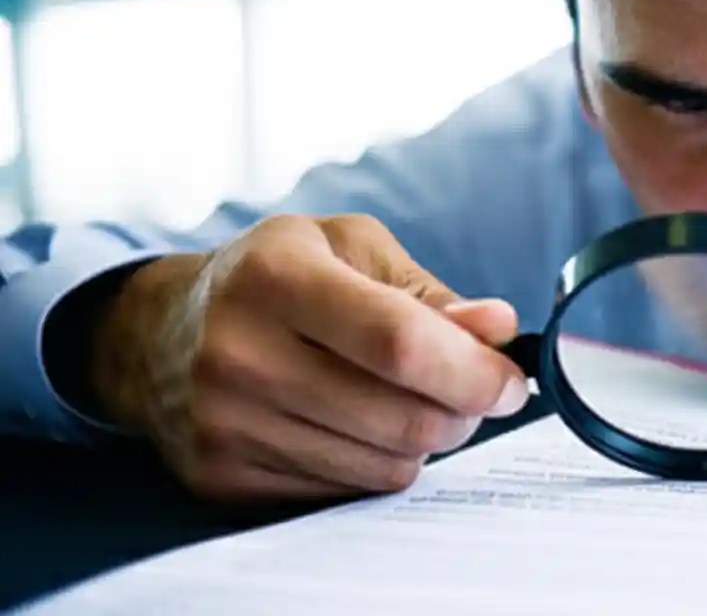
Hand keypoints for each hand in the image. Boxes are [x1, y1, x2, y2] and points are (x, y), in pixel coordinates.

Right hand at [90, 214, 528, 501]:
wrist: (160, 332)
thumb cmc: (280, 276)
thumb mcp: (351, 250)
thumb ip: (430, 293)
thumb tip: (499, 329)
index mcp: (276, 275)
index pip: (398, 342)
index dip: (473, 370)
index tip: (511, 381)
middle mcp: (238, 350)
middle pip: (400, 416)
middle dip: (463, 411)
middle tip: (471, 391)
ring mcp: (224, 422)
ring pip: (384, 465)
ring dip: (423, 440)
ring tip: (406, 399)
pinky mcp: (222, 476)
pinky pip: (347, 492)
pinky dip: (375, 463)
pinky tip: (356, 423)